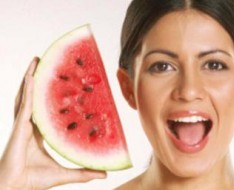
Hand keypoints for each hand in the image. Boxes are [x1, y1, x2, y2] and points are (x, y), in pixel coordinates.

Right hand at [0, 58, 106, 189]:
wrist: (15, 188)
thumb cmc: (34, 181)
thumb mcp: (66, 173)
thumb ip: (84, 172)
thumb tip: (105, 174)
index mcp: (41, 132)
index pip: (49, 109)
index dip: (54, 95)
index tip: (63, 82)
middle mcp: (31, 124)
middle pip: (35, 96)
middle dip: (39, 80)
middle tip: (47, 62)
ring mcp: (23, 123)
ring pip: (28, 95)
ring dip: (31, 77)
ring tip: (37, 60)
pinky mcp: (20, 126)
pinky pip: (25, 103)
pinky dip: (27, 89)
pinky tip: (31, 75)